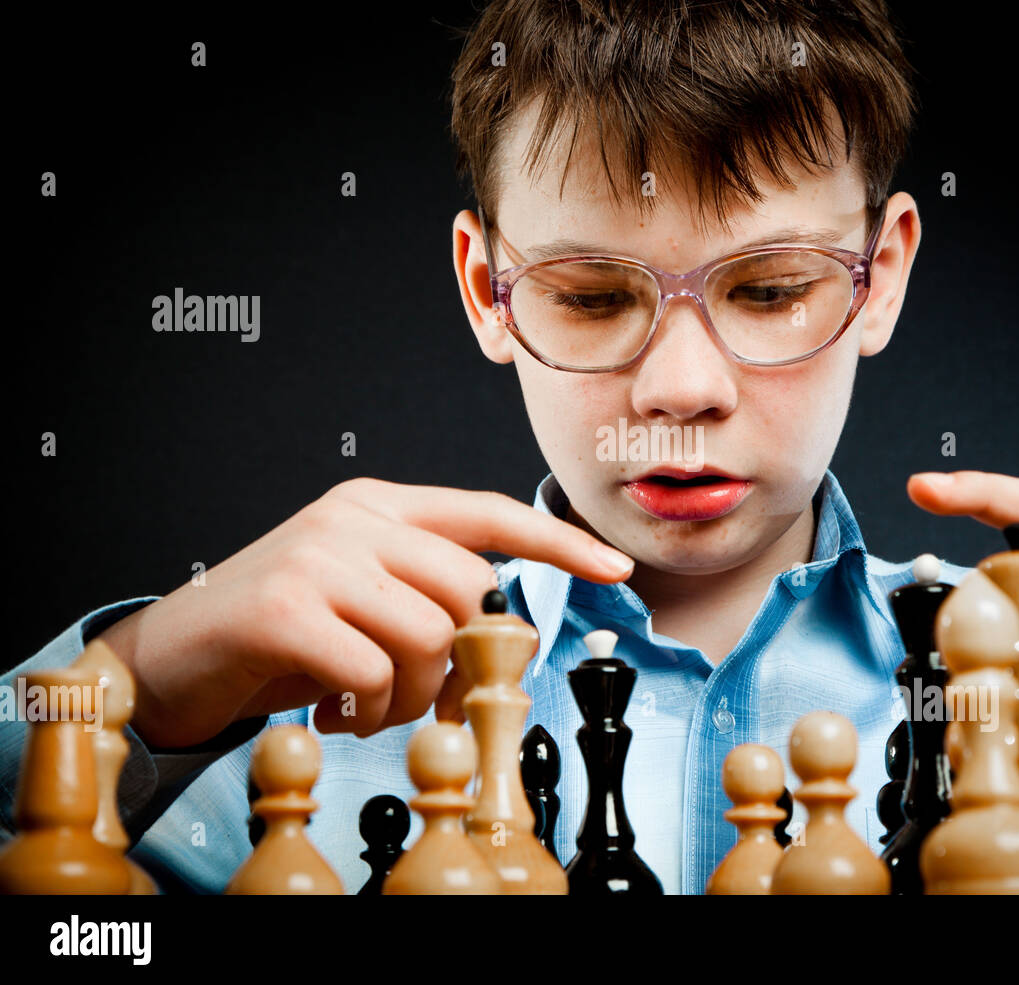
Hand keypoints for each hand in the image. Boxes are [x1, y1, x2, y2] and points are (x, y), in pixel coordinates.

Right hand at [95, 479, 633, 747]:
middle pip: (472, 590)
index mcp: (381, 506)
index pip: (489, 513)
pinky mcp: (285, 607)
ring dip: (412, 698)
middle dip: (463, 663)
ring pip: (430, 636)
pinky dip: (369, 710)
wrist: (171, 656)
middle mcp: (354, 518)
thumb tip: (504, 642)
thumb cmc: (281, 634)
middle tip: (425, 700)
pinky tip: (337, 713)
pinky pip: (376, 671)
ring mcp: (318, 556)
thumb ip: (428, 599)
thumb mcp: (364, 599)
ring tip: (370, 708)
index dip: (558, 543)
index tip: (614, 567)